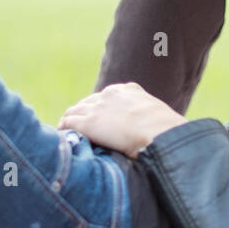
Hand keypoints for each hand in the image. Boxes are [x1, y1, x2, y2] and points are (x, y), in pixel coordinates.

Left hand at [57, 82, 188, 157]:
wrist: (160, 132)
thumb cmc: (165, 130)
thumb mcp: (157, 116)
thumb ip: (147, 118)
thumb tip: (152, 132)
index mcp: (128, 90)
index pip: (106, 97)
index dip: (100, 109)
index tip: (99, 119)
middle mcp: (110, 95)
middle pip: (88, 102)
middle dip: (83, 114)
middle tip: (79, 128)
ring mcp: (97, 108)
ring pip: (74, 111)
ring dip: (70, 121)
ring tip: (67, 132)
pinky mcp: (88, 123)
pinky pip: (68, 122)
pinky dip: (64, 128)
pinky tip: (63, 136)